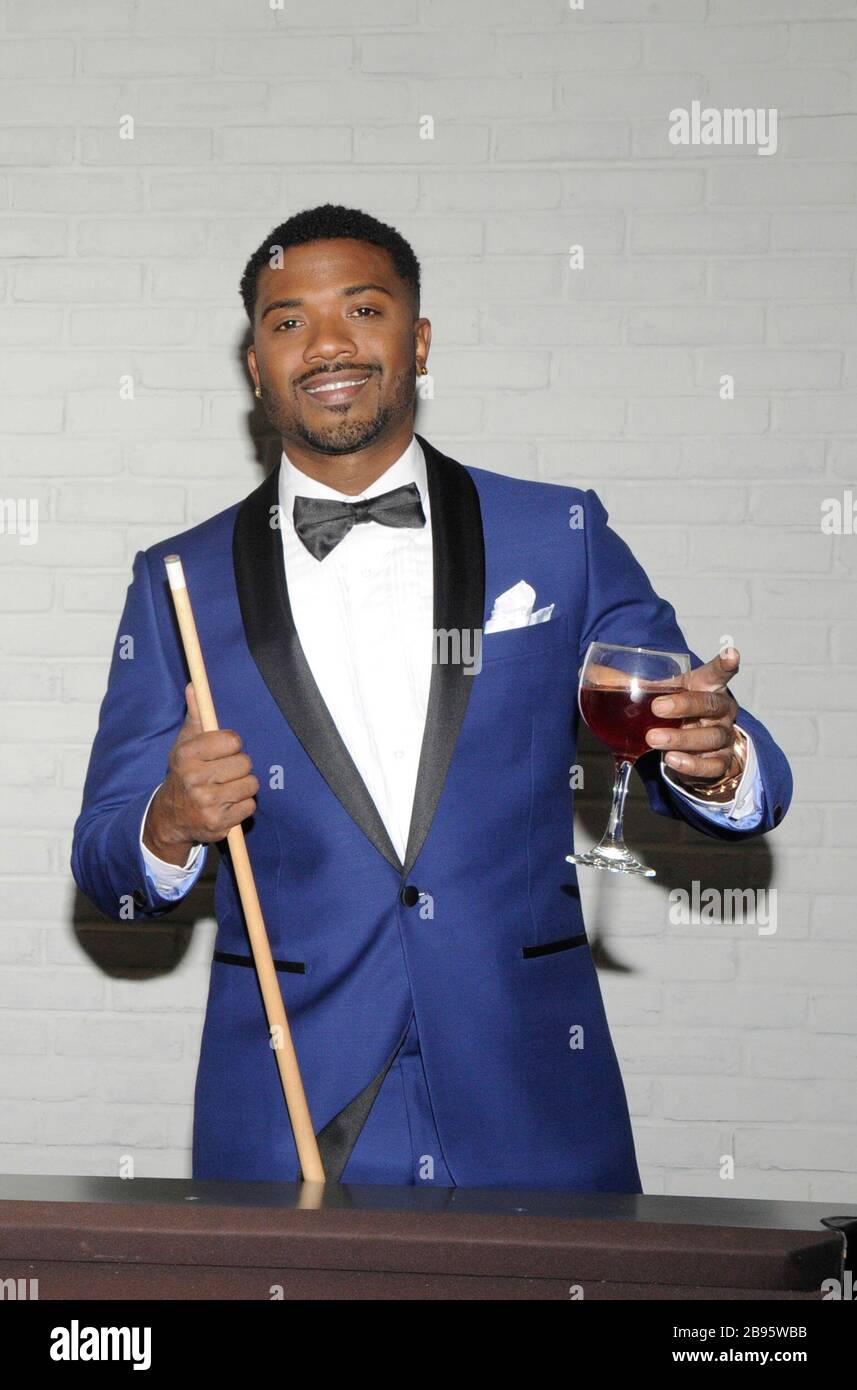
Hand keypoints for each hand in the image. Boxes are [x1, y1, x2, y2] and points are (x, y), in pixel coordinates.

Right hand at [142, 683, 259, 864]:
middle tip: (224, 773)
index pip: (232, 740)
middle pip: (245, 763)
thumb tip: (194, 686)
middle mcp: (195, 779)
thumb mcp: (185, 744)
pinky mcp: (218, 824)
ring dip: (243, 786)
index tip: (223, 750)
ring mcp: (207, 804)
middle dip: (239, 767)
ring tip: (226, 788)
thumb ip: (195, 716)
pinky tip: (227, 804)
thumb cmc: (184, 773)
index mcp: (186, 756)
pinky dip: (243, 806)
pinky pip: (250, 807)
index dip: (232, 745)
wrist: (171, 817)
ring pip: (251, 785)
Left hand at [644, 648, 742, 790]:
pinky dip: (691, 764)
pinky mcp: (720, 763)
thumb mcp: (660, 695)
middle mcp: (720, 711)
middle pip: (710, 704)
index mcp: (706, 688)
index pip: (718, 673)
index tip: (731, 653)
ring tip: (653, 739)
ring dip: (681, 739)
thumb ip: (632, 685)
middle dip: (685, 705)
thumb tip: (590, 672)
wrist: (695, 750)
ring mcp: (723, 737)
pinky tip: (672, 760)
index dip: (725, 663)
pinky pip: (711, 766)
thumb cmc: (677, 713)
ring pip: (711, 737)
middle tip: (657, 708)